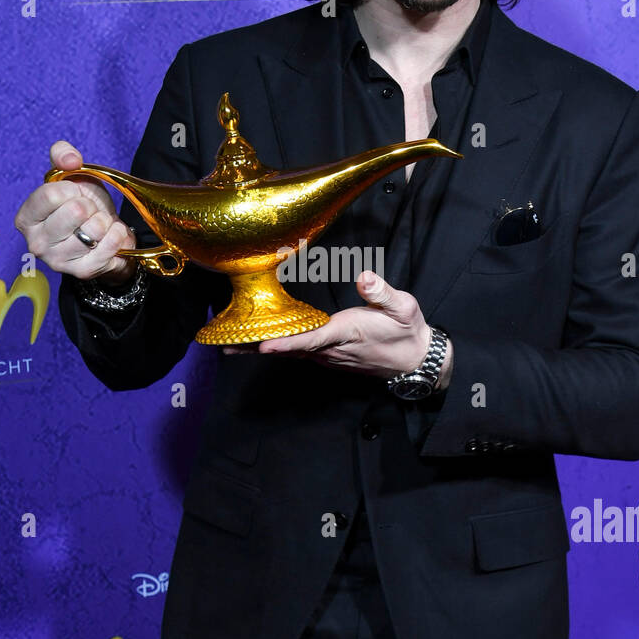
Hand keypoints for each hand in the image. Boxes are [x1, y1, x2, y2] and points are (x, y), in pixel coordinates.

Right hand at [13, 140, 136, 283]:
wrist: (104, 236)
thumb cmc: (82, 205)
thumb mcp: (70, 175)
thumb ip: (63, 156)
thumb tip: (70, 159)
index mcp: (27, 218)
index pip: (52, 194)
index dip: (71, 189)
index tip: (73, 195)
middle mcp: (36, 243)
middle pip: (76, 212)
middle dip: (89, 206)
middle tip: (87, 212)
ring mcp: (59, 261)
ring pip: (95, 229)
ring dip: (104, 221)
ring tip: (97, 225)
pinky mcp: (82, 272)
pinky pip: (111, 244)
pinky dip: (117, 234)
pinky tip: (109, 236)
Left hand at [223, 271, 452, 385]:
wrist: (415, 361)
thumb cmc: (407, 332)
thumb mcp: (405, 308)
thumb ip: (383, 293)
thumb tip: (365, 277)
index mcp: (345, 333)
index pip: (310, 339)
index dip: (286, 342)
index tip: (263, 344)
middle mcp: (331, 349)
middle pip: (289, 348)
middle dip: (256, 346)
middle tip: (224, 345)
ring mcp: (328, 355)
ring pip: (289, 352)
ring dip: (260, 348)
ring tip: (228, 344)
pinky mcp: (327, 355)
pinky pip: (297, 352)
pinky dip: (275, 347)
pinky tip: (257, 343)